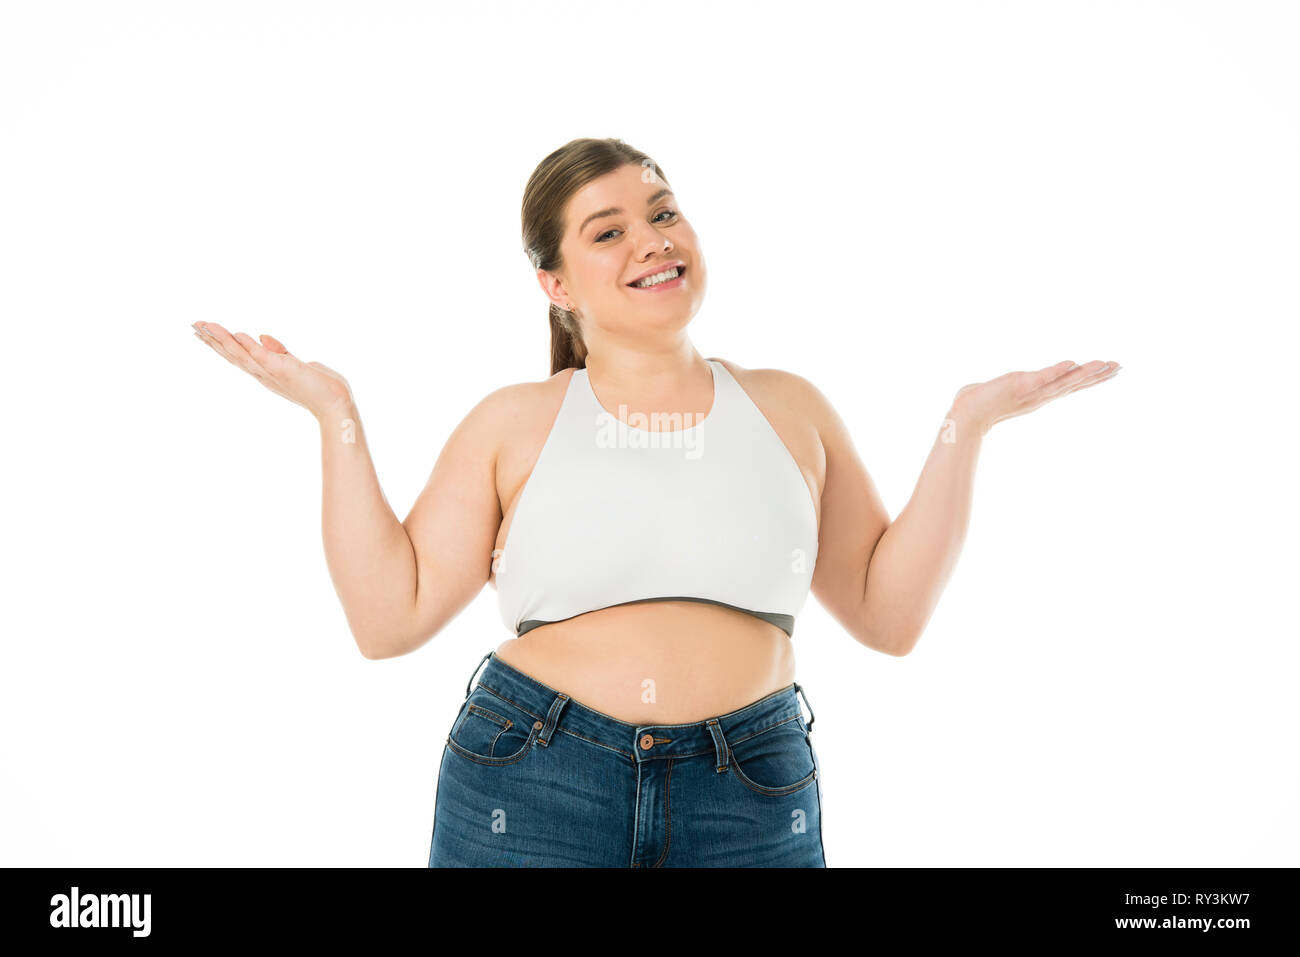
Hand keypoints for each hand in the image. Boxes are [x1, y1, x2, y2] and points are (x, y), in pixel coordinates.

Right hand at [191, 321, 353, 419]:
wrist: (336, 404)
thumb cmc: (321, 387)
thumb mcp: (296, 364)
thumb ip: (279, 351)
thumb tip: (261, 336)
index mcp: (267, 372)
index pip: (238, 355)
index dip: (220, 343)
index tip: (202, 330)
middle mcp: (265, 374)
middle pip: (233, 355)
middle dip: (212, 340)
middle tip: (193, 325)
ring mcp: (272, 373)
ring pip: (241, 354)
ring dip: (222, 340)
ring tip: (204, 326)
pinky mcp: (283, 370)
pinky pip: (262, 356)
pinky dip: (249, 346)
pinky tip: (237, 334)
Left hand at [952, 359, 1120, 435]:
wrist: (964, 415)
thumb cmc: (979, 403)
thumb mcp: (1005, 391)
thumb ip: (1015, 386)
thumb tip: (1015, 382)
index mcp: (1039, 395)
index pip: (1070, 384)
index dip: (1091, 377)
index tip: (1112, 368)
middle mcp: (1039, 395)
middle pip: (1074, 383)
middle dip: (1097, 375)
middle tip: (1120, 366)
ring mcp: (1031, 391)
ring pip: (1064, 381)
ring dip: (1085, 372)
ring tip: (1105, 363)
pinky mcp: (1020, 385)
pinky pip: (1042, 377)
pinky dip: (1056, 371)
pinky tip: (1071, 363)